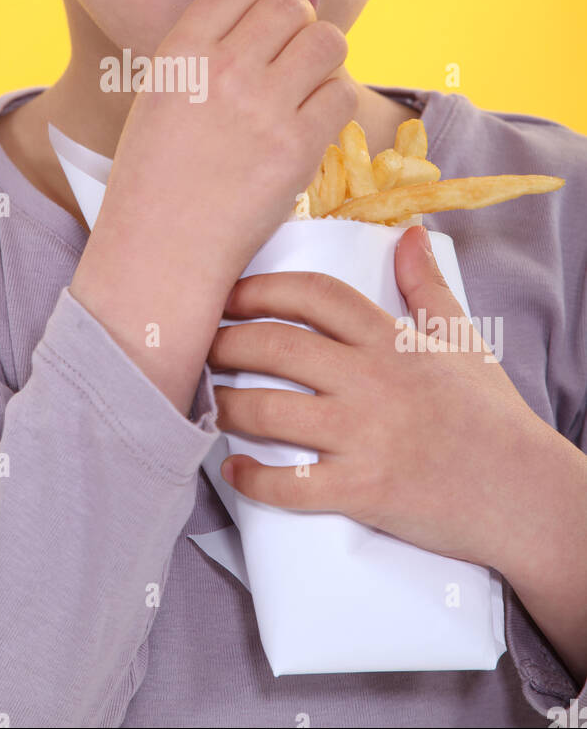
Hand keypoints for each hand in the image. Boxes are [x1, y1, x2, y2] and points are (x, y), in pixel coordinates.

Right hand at [89, 0, 358, 290]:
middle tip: (293, 54)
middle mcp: (223, 70)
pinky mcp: (299, 147)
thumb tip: (259, 12)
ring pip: (328, 42)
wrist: (162, 249)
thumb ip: (202, 50)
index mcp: (181, 52)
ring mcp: (264, 108)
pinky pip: (342, 94)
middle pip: (291, 7)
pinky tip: (315, 119)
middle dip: (299, 24)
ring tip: (309, 84)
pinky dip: (335, 101)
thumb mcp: (158, 94)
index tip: (269, 16)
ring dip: (325, 57)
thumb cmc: (155, 176)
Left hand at [209, 224, 547, 569]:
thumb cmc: (492, 418)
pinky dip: (253, 479)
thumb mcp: (463, 342)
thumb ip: (427, 287)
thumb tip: (410, 234)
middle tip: (202, 348)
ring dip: (226, 406)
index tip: (228, 296)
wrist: (526, 494)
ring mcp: (367, 436)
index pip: (315, 296)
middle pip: (277, 346)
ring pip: (271, 411)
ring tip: (208, 404)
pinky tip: (234, 471)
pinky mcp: (365, 491)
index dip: (261, 289)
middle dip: (226, 342)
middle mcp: (373, 381)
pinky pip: (292, 485)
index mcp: (391, 340)